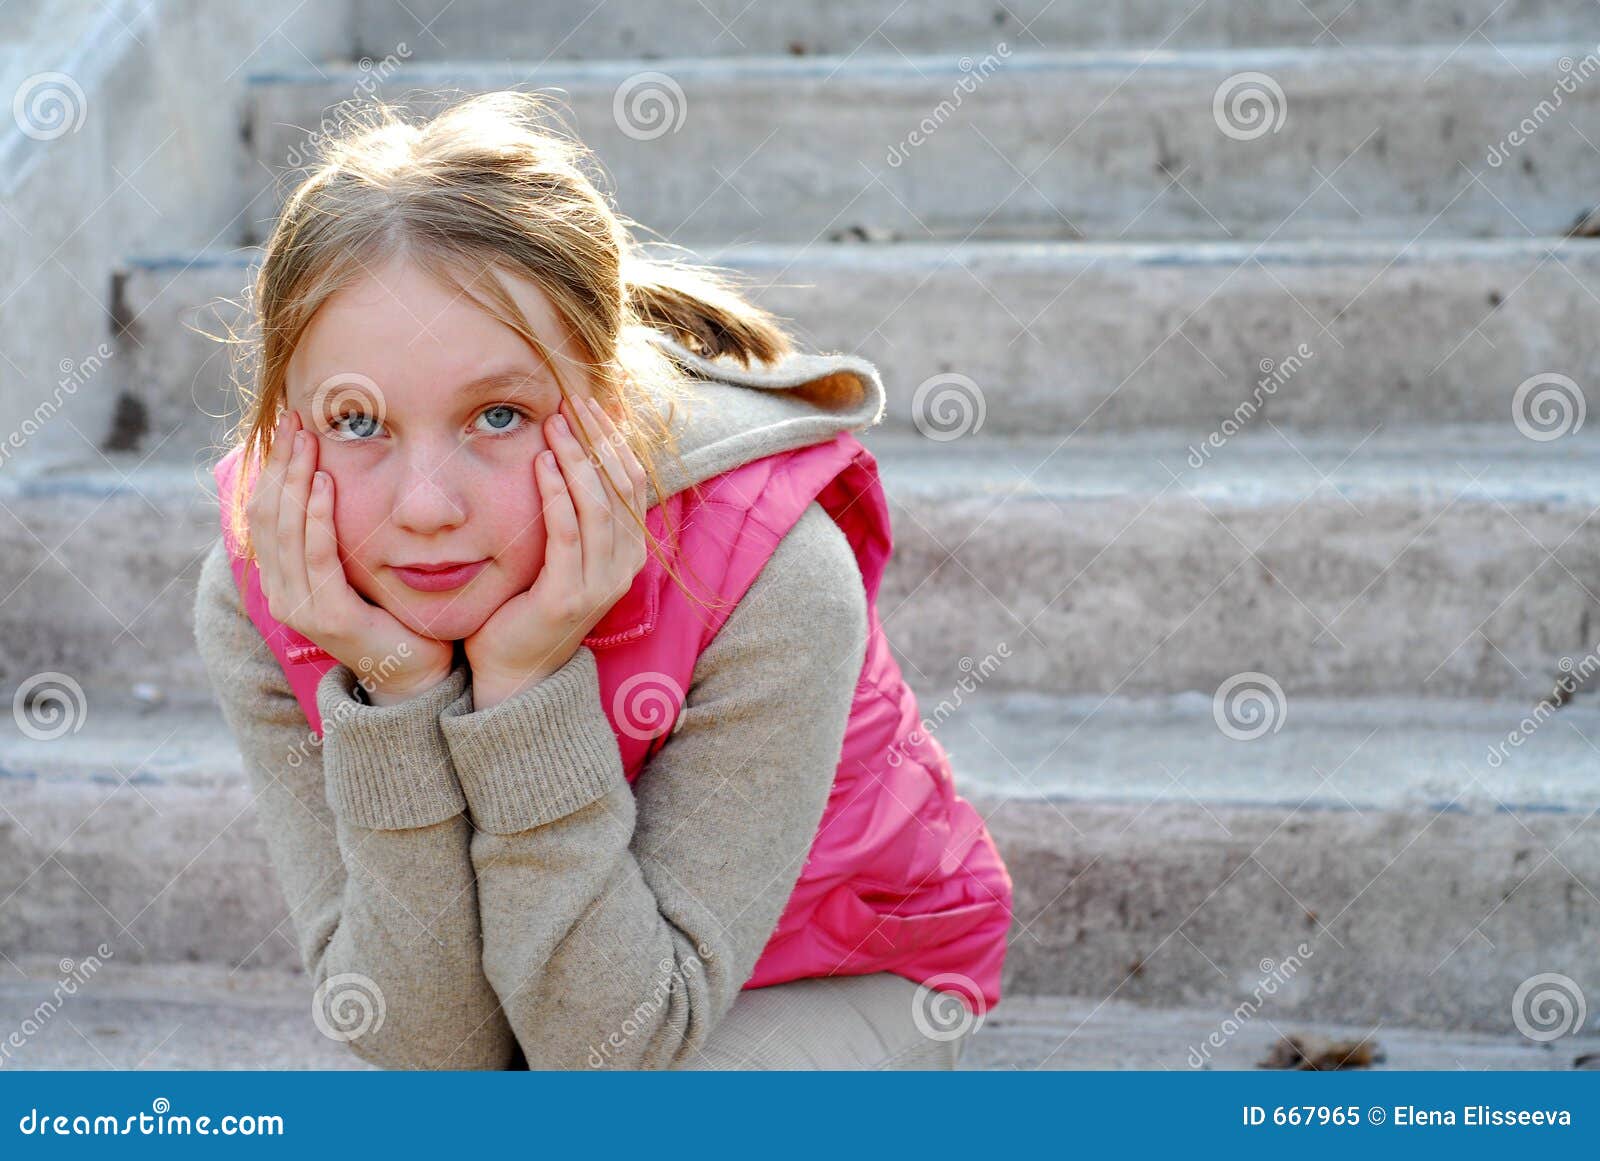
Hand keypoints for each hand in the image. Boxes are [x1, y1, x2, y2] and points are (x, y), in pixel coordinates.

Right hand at [248, 408, 455, 705]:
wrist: (414, 670)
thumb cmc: (389, 610)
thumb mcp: (355, 563)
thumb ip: (334, 529)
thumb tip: (328, 472)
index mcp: (280, 575)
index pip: (262, 509)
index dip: (270, 465)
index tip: (286, 423)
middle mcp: (279, 589)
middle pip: (266, 512)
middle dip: (279, 462)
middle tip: (292, 419)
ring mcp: (297, 605)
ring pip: (285, 529)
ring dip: (295, 478)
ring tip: (306, 440)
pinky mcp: (326, 616)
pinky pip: (317, 556)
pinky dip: (318, 517)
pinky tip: (326, 483)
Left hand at [464, 393, 648, 709]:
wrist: (515, 668)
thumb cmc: (530, 601)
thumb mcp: (562, 549)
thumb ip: (573, 508)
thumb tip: (568, 449)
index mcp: (629, 549)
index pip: (630, 479)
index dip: (612, 437)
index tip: (587, 401)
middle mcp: (625, 564)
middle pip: (618, 484)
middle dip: (596, 438)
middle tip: (571, 399)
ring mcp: (602, 582)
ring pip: (597, 504)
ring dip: (576, 458)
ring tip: (555, 423)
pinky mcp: (570, 595)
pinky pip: (568, 534)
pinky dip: (557, 495)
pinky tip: (542, 465)